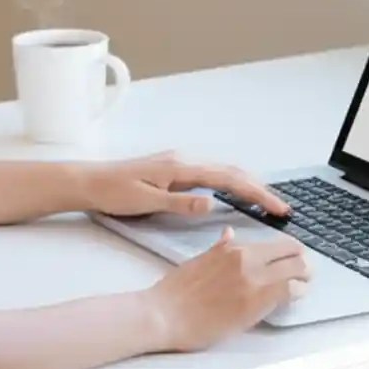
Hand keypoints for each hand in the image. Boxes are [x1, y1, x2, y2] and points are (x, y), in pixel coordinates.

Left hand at [80, 152, 289, 217]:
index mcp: (180, 168)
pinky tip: (235, 194)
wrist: (87, 181)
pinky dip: (230, 184)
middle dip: (259, 189)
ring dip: (246, 185)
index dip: (256, 193)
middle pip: (231, 172)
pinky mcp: (173, 171)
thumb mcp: (145, 202)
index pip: (228, 179)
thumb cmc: (112, 193)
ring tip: (266, 201)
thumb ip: (180, 204)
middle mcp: (183, 161)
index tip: (276, 207)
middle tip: (281, 208)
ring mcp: (179, 164)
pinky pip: (210, 175)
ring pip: (222, 172)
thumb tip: (212, 203)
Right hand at [143, 227, 310, 351]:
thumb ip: (220, 248)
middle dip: (304, 264)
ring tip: (301, 287)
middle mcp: (247, 259)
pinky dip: (296, 294)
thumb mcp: (198, 261)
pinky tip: (292, 299)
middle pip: (295, 253)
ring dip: (303, 279)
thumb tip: (229, 234)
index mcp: (233, 249)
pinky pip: (290, 292)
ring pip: (298, 270)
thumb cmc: (175, 293)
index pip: (279, 243)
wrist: (163, 314)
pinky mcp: (255, 303)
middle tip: (304, 274)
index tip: (294, 261)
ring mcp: (253, 280)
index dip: (292, 252)